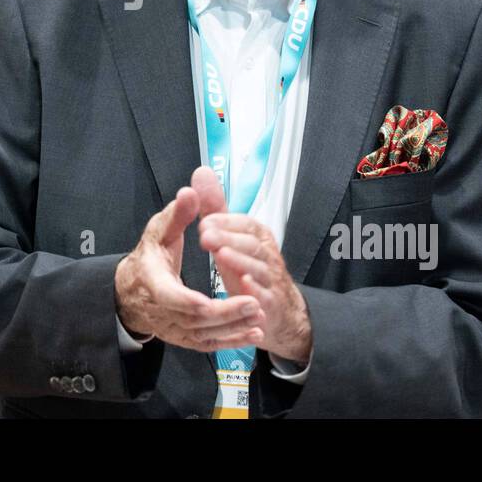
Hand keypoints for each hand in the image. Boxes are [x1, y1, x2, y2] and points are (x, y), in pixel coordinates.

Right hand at [114, 167, 264, 351]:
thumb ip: (177, 214)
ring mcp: (172, 328)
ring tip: (259, 316)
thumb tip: (190, 192)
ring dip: (233, 329)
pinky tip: (253, 334)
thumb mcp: (159, 230)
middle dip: (225, 314)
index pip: (170, 296)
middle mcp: (161, 310)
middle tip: (253, 303)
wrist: (130, 291)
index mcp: (153, 281)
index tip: (213, 300)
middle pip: (194, 319)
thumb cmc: (148, 258)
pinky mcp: (183, 337)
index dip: (190, 302)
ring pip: (203, 336)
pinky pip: (208, 345)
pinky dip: (231, 342)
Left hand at [198, 210, 312, 364]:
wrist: (279, 308)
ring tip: (221, 255)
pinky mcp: (270, 304)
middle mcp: (267, 255)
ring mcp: (270, 280)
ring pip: (258, 268)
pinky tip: (243, 285)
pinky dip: (255, 291)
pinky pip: (265, 296)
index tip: (204, 221)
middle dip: (228, 239)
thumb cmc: (249, 268)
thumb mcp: (231, 237)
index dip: (225, 222)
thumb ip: (215, 208)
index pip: (245, 224)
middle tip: (206, 236)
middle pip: (250, 244)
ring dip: (240, 261)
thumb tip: (202, 173)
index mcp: (257, 236)